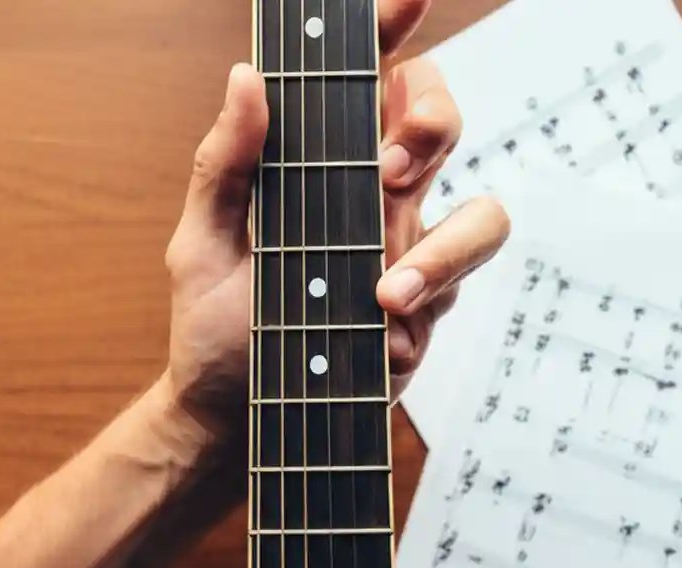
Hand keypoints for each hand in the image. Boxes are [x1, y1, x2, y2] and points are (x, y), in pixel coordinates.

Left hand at [164, 0, 509, 436]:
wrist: (230, 414)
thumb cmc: (215, 321)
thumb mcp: (200, 239)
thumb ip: (225, 163)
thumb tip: (246, 76)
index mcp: (324, 164)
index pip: (369, 80)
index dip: (392, 30)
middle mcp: (378, 198)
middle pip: (440, 125)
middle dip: (432, 126)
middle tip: (387, 165)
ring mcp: (409, 254)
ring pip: (481, 215)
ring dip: (441, 244)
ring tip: (384, 287)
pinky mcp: (425, 313)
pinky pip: (454, 293)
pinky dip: (422, 307)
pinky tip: (379, 331)